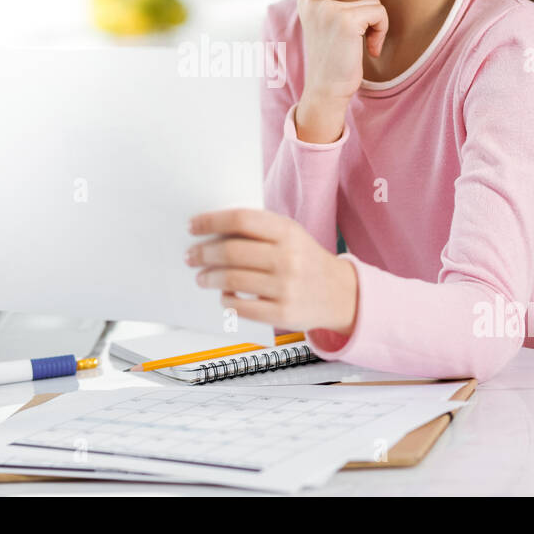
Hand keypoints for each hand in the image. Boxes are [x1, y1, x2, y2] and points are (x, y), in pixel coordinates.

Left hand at [186, 208, 356, 336]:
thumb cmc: (306, 260)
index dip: (211, 221)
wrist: (341, 293)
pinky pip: (242, 307)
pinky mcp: (283, 314)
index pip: (241, 220)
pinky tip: (224, 297)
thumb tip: (212, 231)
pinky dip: (226, 301)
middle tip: (192, 256)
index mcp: (288, 232)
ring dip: (209, 278)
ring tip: (202, 277)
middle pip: (231, 251)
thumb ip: (258, 230)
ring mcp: (286, 287)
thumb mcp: (290, 235)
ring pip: (232, 280)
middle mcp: (288, 258)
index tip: (193, 226)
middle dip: (204, 253)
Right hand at [295, 0, 387, 142]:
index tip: (350, 35)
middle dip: (368, 17)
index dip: (357, 11)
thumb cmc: (334, 60)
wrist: (326, 92)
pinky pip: (379, 12)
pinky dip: (381, 32)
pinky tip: (370, 50)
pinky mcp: (346, 19)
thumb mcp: (328, 24)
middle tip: (359, 42)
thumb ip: (338, 1)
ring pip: (373, 0)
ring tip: (362, 45)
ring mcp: (328, 8)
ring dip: (376, 24)